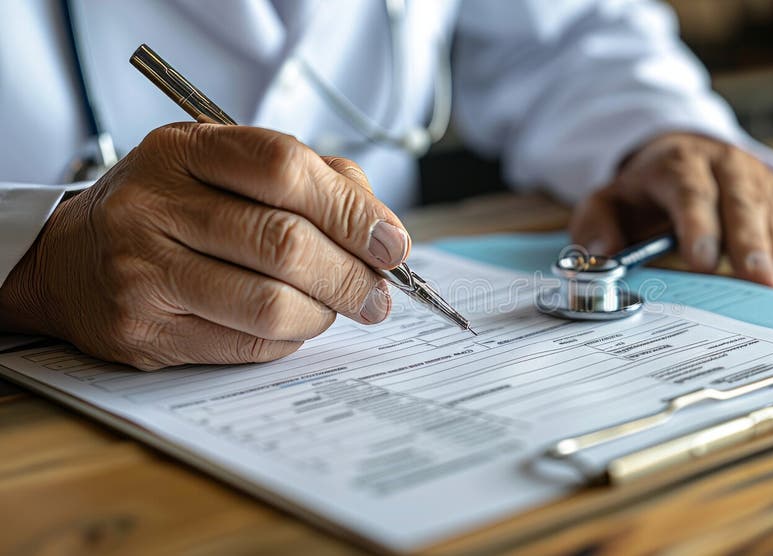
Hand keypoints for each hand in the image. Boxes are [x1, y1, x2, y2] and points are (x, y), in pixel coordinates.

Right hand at [0, 124, 408, 369]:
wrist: (67, 261)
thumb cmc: (166, 208)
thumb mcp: (220, 164)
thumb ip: (305, 178)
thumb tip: (381, 230)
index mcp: (182, 151)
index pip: (284, 168)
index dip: (352, 210)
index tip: (392, 243)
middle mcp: (154, 208)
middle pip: (285, 244)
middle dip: (352, 275)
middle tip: (379, 293)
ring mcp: (143, 273)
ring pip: (270, 305)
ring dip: (325, 313)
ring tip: (339, 308)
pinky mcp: (145, 333)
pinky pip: (248, 346)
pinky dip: (290, 339)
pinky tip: (294, 324)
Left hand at [570, 133, 772, 291]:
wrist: (677, 156)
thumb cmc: (641, 193)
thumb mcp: (606, 201)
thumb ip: (596, 226)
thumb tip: (602, 255)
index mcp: (677, 163)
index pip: (689, 193)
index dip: (698, 227)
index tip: (702, 264)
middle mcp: (723, 164)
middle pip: (740, 203)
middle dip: (751, 245)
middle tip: (761, 284)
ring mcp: (756, 176)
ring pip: (772, 212)